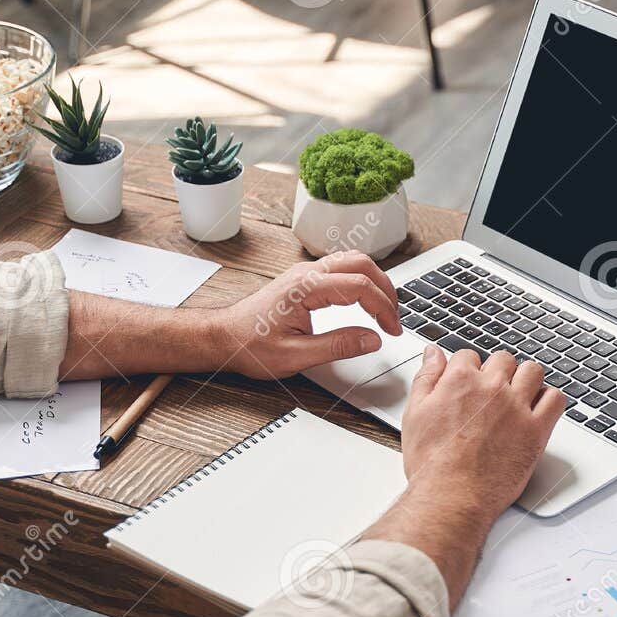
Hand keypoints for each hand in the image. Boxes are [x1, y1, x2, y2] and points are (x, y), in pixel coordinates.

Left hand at [206, 251, 400, 379]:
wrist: (222, 337)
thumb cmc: (249, 346)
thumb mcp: (295, 355)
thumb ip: (338, 346)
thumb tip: (372, 339)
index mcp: (306, 288)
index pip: (359, 286)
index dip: (383, 308)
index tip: (392, 329)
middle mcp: (306, 274)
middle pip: (361, 263)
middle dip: (385, 288)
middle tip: (394, 317)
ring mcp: (304, 273)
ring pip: (352, 261)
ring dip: (374, 280)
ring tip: (384, 307)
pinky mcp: (303, 280)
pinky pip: (340, 268)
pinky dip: (360, 280)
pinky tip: (364, 299)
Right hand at [400, 346, 565, 521]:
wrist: (451, 497)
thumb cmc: (431, 464)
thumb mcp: (414, 414)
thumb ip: (426, 378)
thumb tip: (433, 353)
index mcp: (460, 380)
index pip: (470, 355)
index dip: (469, 370)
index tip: (470, 384)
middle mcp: (491, 388)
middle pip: (503, 360)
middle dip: (498, 372)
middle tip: (492, 394)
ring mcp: (516, 407)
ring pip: (532, 371)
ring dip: (526, 380)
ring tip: (518, 397)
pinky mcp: (536, 430)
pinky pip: (555, 399)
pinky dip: (550, 400)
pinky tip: (539, 409)